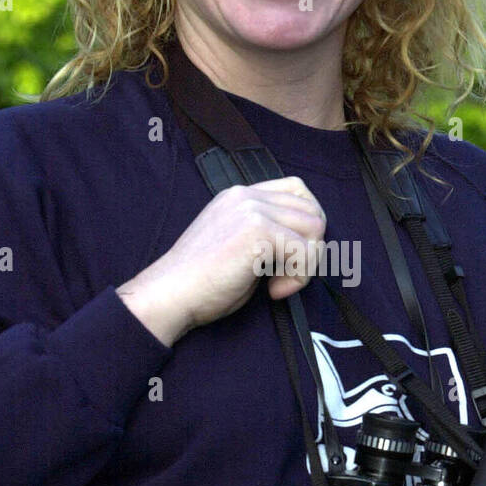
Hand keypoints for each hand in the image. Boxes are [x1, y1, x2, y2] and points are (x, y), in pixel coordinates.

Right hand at [116, 176, 326, 344]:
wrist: (170, 295)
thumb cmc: (200, 283)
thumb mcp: (236, 245)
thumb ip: (265, 234)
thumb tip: (304, 244)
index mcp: (239, 196)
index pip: (297, 190)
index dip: (306, 226)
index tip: (289, 257)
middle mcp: (246, 195)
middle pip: (312, 209)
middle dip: (311, 247)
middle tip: (286, 275)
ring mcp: (251, 210)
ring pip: (315, 227)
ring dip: (306, 263)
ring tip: (278, 283)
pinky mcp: (257, 231)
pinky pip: (304, 251)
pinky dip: (298, 277)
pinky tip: (273, 291)